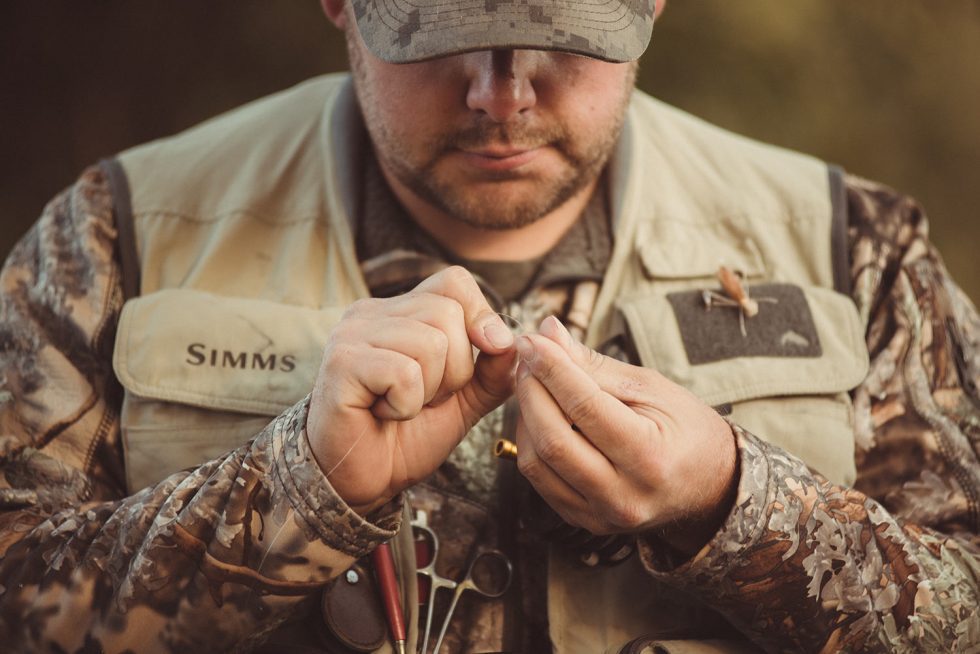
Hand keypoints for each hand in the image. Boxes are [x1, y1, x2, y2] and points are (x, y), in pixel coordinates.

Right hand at [307, 267, 516, 514]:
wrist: (362, 481)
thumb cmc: (407, 436)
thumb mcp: (466, 399)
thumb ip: (494, 368)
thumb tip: (513, 339)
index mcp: (399, 311)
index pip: (454, 282)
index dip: (480, 317)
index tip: (480, 355)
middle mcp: (371, 312)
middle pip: (448, 312)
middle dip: (456, 369)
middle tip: (426, 398)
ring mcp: (352, 335)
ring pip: (431, 342)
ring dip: (430, 390)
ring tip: (403, 406)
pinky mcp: (341, 364)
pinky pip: (404, 373)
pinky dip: (406, 405)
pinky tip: (384, 414)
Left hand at [514, 316, 737, 554]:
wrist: (711, 486)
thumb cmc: (685, 428)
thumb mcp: (651, 387)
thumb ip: (594, 365)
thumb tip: (547, 332)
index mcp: (649, 457)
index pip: (584, 406)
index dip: (551, 368)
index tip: (531, 339)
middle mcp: (623, 495)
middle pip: (553, 438)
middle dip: (531, 390)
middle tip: (526, 358)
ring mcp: (602, 515)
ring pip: (537, 463)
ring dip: (525, 417)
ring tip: (532, 384)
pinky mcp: (585, 522)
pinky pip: (540, 482)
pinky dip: (532, 444)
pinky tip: (539, 417)